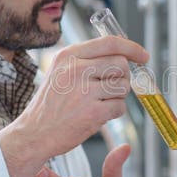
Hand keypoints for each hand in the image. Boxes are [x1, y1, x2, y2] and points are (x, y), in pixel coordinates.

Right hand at [0, 36, 146, 176]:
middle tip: (111, 88)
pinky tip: (97, 115)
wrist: (33, 133)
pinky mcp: (93, 113)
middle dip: (123, 77)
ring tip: (99, 103)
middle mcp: (76, 69)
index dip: (132, 48)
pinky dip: (114, 113)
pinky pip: (120, 107)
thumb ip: (87, 60)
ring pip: (123, 86)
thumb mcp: (60, 72)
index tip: (143, 55)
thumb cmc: (51, 104)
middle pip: (121, 64)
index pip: (110, 42)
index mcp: (68, 55)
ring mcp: (84, 91)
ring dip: (118, 96)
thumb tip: (124, 56)